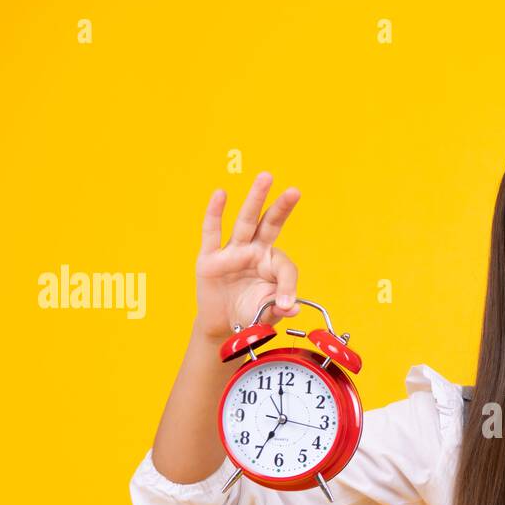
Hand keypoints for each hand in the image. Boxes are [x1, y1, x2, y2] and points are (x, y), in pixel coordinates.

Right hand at [193, 171, 302, 342]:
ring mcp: (232, 252)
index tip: (286, 305)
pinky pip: (212, 232)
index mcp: (271, 263)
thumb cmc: (249, 313)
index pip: (285, 266)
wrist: (222, 325)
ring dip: (256, 200)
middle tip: (294, 191)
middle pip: (269, 225)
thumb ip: (280, 309)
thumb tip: (292, 308)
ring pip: (245, 221)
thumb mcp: (267, 313)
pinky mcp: (209, 258)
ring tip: (266, 178)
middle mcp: (254, 252)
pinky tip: (220, 194)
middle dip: (281, 208)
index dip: (288, 285)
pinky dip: (215, 213)